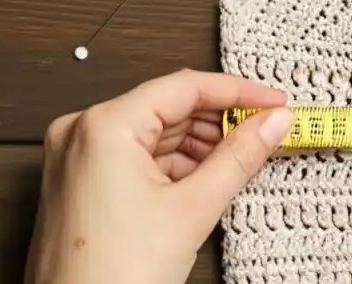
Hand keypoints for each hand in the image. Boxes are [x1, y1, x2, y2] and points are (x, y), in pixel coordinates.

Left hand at [26, 70, 292, 283]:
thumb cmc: (113, 275)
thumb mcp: (193, 208)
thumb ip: (240, 156)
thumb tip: (274, 122)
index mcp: (103, 126)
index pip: (184, 87)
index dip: (238, 92)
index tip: (274, 102)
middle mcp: (81, 133)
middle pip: (169, 107)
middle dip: (221, 121)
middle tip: (266, 131)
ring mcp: (77, 158)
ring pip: (156, 133)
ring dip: (201, 145)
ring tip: (242, 160)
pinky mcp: (81, 182)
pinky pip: (138, 157)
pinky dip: (176, 165)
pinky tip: (208, 179)